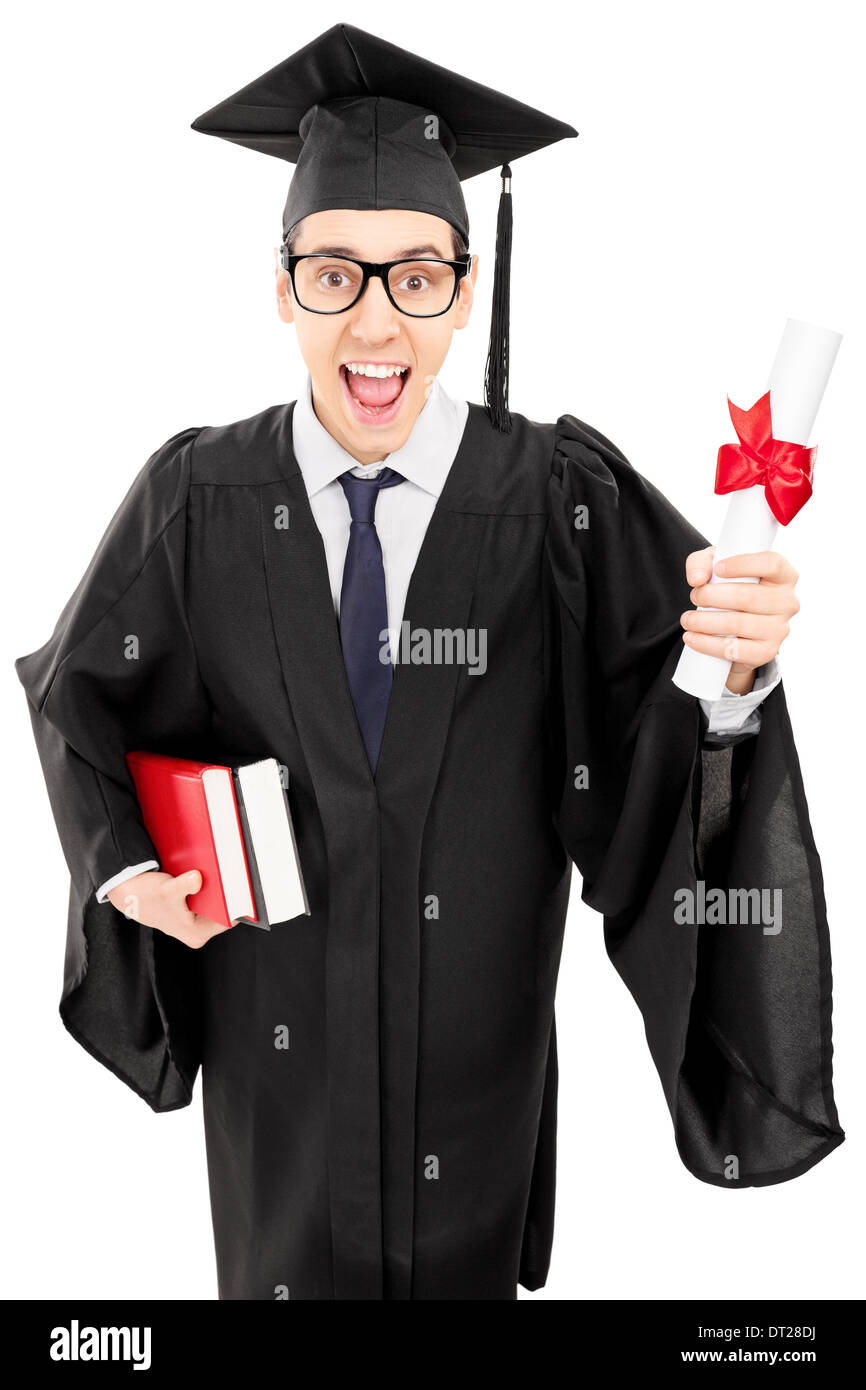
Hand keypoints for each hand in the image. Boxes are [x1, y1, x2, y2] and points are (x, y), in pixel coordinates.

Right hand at [106, 869, 234, 947]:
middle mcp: (198, 932)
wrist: (128, 893)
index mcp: (197, 934)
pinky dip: (207, 889)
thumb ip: (185, 885)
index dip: (236, 903)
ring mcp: (194, 923)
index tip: (242, 887)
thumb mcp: (167, 890)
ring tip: (217, 874)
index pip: (229, 920)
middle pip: (223, 911)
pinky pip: (207, 901)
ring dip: (217, 890)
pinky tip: (205, 876)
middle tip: (230, 876)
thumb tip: (197, 879)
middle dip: (226, 894)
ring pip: (215, 905)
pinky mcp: (191, 913)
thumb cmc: (146, 897)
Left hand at [681, 547, 799, 694]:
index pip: (772, 564)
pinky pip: (734, 650)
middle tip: (694, 596)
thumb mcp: (716, 566)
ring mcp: (779, 629)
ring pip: (738, 624)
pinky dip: (707, 644)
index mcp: (783, 576)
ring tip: (687, 619)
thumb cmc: (730, 588)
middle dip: (712, 596)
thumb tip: (696, 578)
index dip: (744, 564)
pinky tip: (692, 638)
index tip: (718, 569)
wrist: (736, 630)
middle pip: (748, 597)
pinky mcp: (766, 652)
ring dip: (704, 622)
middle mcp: (787, 602)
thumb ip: (702, 562)